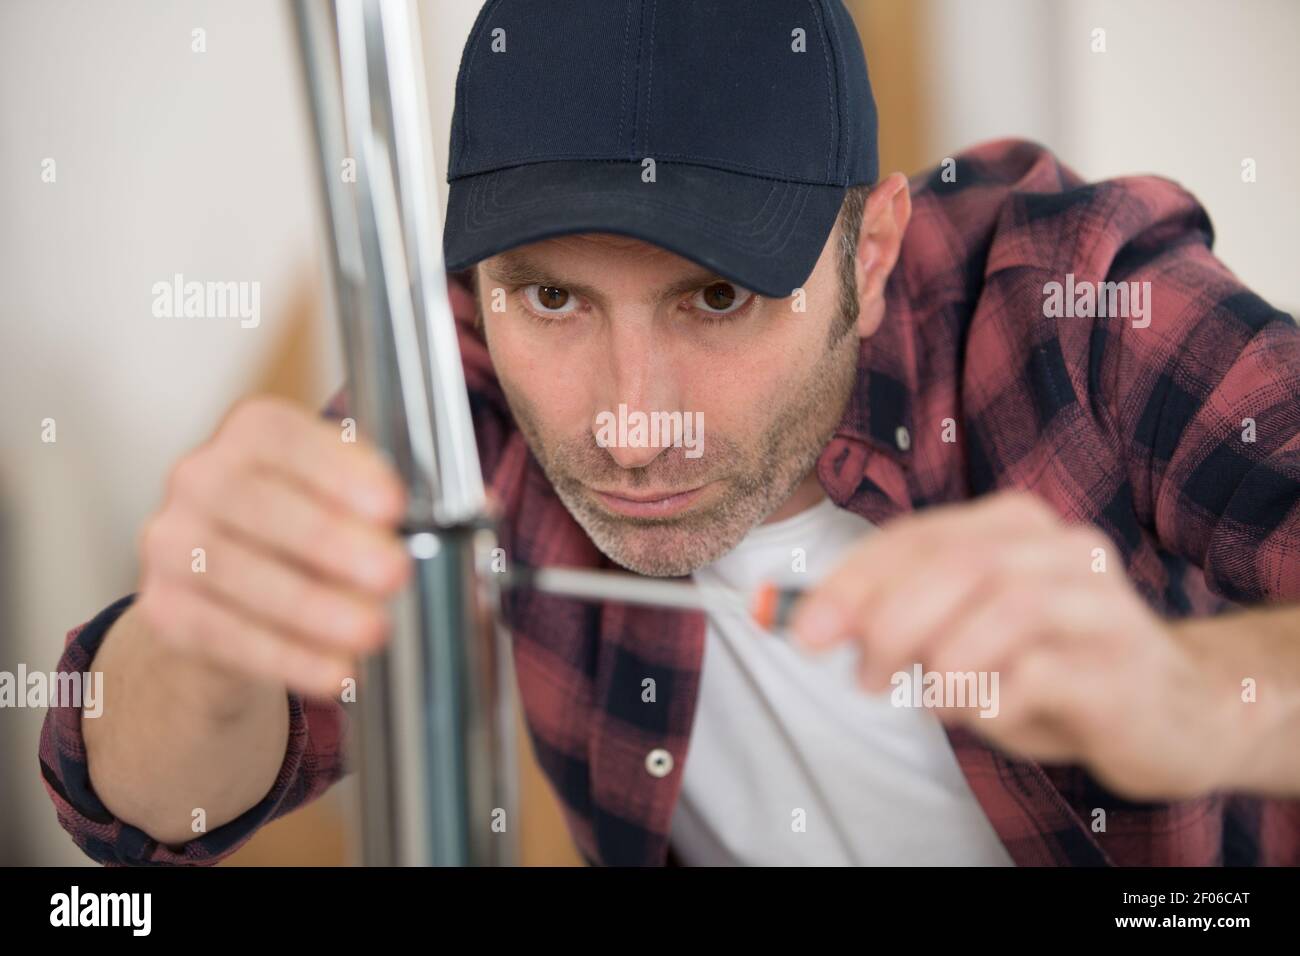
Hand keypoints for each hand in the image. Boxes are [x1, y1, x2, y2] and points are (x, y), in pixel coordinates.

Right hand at [134, 395, 411, 700]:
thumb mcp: (346, 507)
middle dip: (330, 541)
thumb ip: (379, 510)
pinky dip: (286, 656)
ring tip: (373, 630)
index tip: (392, 506)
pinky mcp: (164, 608)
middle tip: (394, 572)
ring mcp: (170, 542)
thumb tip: (433, 528)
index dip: (337, 470)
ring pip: (235, 571)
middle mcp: (199, 477)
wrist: (235, 603)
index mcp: (251, 434)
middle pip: (257, 503)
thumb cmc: (308, 540)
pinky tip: (335, 671)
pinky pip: (223, 633)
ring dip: (311, 606)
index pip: (285, 437)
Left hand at [789, 490, 1236, 799]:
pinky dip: (990, 699)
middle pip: (957, 564)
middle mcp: (1064, 547)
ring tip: (926, 699)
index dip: (851, 582)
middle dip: (886, 620)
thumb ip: (901, 615)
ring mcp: (1102, 603)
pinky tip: (980, 713)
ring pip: (1005, 606)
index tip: (802, 630)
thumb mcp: (965, 632)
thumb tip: (816, 621)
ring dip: (941, 660)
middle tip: (859, 675)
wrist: (1175, 709)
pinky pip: (1039, 673)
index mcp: (1015, 524)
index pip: (916, 537)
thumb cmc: (1051, 665)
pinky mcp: (1122, 666)